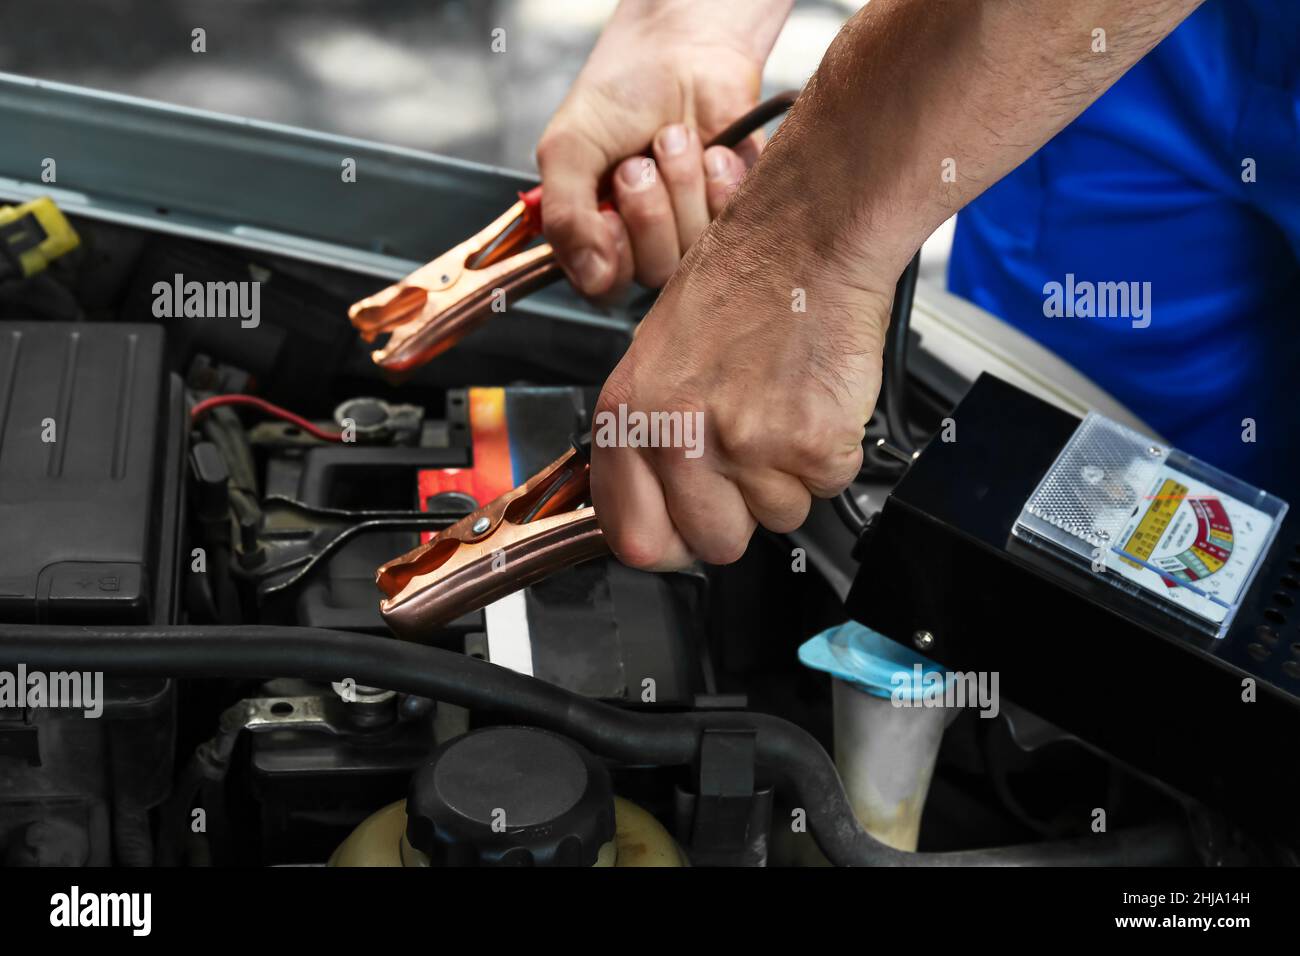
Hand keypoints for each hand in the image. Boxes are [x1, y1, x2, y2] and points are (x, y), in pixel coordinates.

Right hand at [536, 0, 791, 298]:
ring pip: (696, 247)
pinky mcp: (737, 210)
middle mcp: (648, 243)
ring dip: (681, 183)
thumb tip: (590, 278)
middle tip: (639, 162)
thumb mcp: (568, 149)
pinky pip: (734, 222)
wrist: (679, 49)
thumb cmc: (620, 95)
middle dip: (647, 208)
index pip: (606, 288)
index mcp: (599, 237)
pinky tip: (711, 150)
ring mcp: (695, 230)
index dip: (612, 256)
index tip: (608, 212)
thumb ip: (564, 216)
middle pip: (655, 271)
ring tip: (673, 140)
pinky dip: (719, 179)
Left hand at [588, 136, 899, 567]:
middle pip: (716, 544)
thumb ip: (648, 444)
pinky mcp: (809, 442)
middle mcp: (677, 435)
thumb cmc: (736, 287)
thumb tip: (656, 516)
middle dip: (742, 511)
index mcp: (628, 417)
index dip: (672, 539)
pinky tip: (812, 398)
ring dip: (789, 476)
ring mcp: (744, 444)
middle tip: (751, 449)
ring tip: (782, 405)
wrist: (802, 237)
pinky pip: (827, 487)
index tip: (689, 526)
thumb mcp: (654, 363)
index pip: (636, 540)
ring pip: (779, 518)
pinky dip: (831, 452)